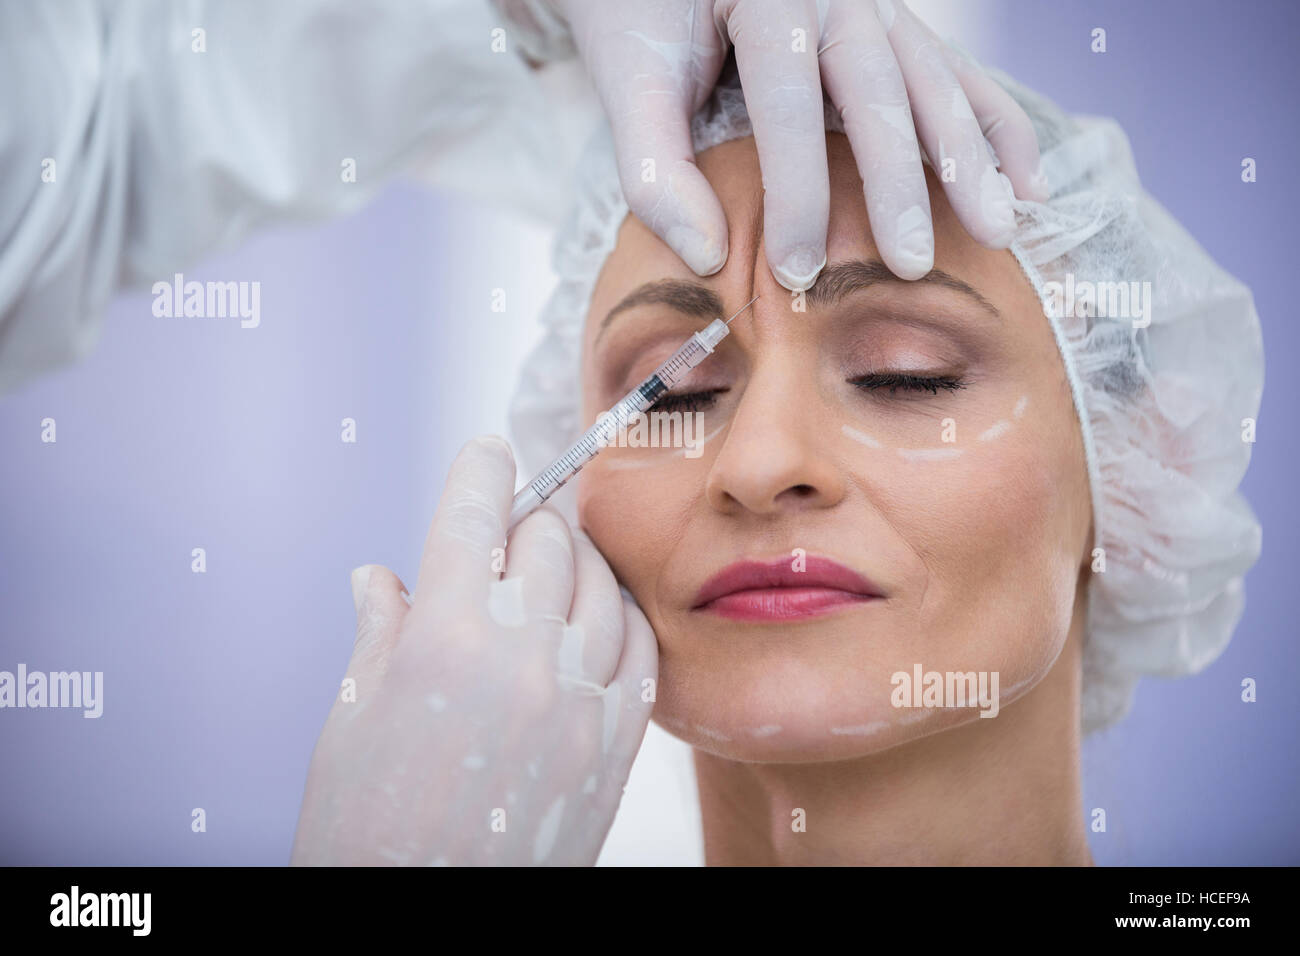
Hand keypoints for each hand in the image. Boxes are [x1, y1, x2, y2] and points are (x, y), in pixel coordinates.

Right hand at [291, 436, 656, 865]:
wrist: (424, 918)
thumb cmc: (368, 828)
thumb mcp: (352, 717)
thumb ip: (380, 631)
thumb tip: (380, 577)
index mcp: (443, 637)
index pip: (475, 512)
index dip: (481, 468)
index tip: (489, 452)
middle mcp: (521, 654)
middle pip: (546, 536)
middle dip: (526, 516)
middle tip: (511, 525)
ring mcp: (578, 698)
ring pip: (601, 583)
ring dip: (576, 561)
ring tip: (551, 567)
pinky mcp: (614, 743)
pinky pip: (640, 649)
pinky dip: (619, 620)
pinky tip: (597, 620)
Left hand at [508, 0, 1045, 286]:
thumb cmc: (641, 16)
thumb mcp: (628, 79)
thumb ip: (653, 166)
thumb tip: (707, 256)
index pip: (791, 105)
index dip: (797, 194)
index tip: (799, 273)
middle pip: (881, 91)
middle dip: (901, 183)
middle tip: (910, 264)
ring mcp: (876, 3)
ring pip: (934, 81)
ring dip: (970, 158)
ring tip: (998, 228)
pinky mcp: (894, 25)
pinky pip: (955, 73)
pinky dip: (994, 126)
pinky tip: (1026, 182)